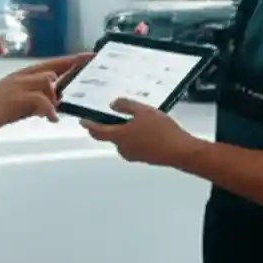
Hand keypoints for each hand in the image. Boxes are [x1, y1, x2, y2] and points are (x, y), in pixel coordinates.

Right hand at [0, 54, 90, 131]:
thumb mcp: (16, 102)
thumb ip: (33, 101)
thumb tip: (49, 106)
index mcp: (23, 74)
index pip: (51, 64)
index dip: (71, 60)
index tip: (88, 56)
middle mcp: (23, 76)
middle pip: (53, 69)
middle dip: (70, 73)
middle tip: (86, 76)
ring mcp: (20, 85)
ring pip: (49, 82)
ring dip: (54, 98)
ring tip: (52, 113)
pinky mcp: (18, 97)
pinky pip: (42, 101)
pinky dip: (49, 111)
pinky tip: (50, 119)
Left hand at [82, 98, 200, 167]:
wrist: (180, 151)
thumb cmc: (162, 131)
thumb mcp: (143, 111)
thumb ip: (125, 105)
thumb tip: (113, 104)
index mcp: (119, 136)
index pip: (97, 131)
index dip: (88, 124)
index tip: (82, 120)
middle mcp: (123, 148)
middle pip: (110, 136)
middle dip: (109, 125)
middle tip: (113, 113)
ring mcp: (133, 155)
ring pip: (123, 140)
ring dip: (124, 131)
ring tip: (136, 118)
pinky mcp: (143, 158)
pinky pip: (133, 145)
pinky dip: (134, 137)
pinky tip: (146, 129)